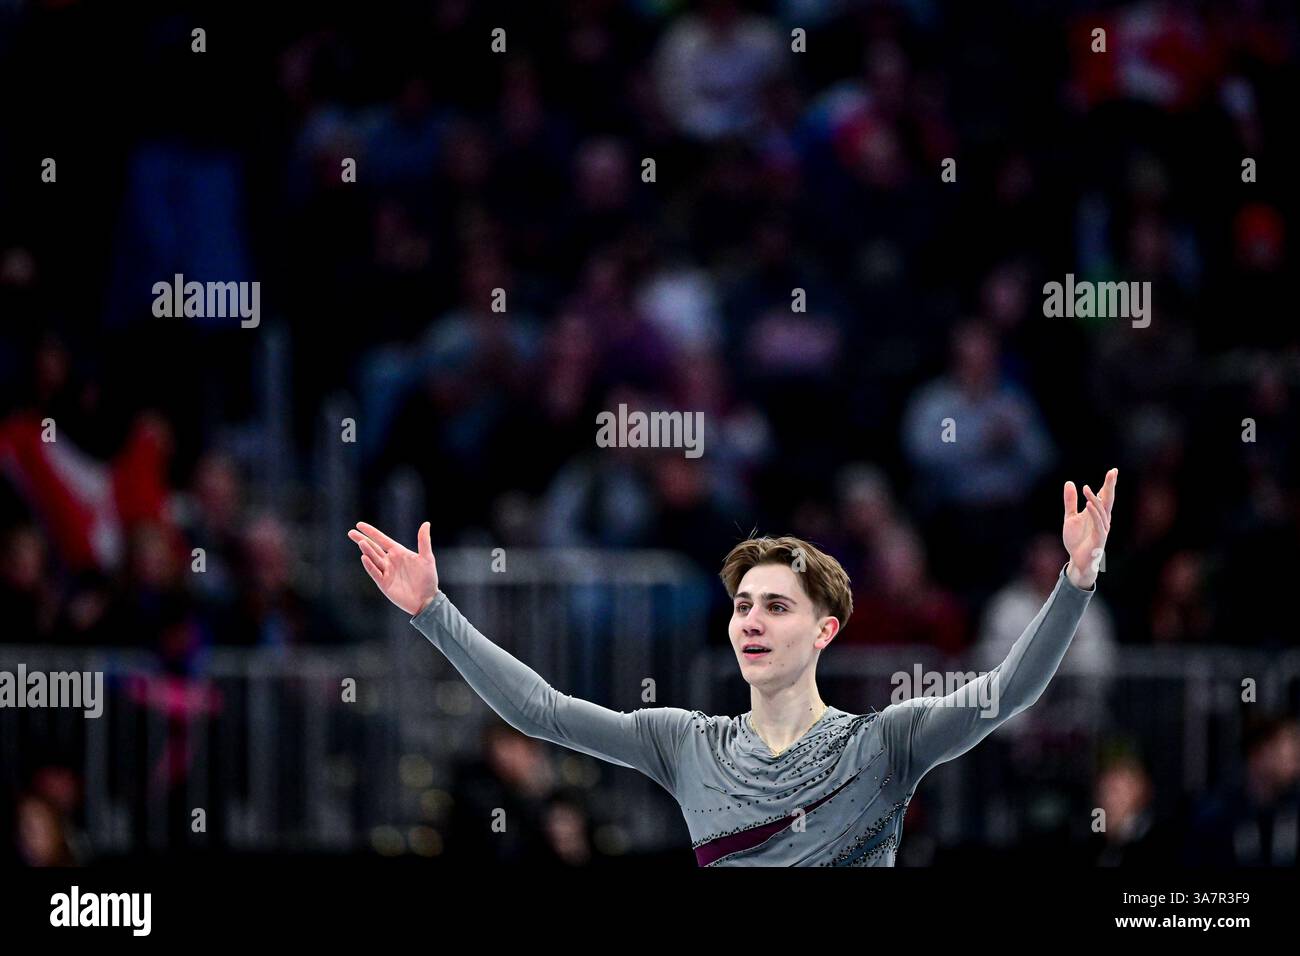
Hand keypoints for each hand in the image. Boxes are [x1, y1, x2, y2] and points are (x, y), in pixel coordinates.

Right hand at [348, 521, 439, 615]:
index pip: (382, 540)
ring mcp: (386, 572)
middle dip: (362, 540)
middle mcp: (390, 561)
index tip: (359, 524)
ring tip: (361, 542)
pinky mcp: (384, 583)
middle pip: (373, 548)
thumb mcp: (427, 558)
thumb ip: (424, 541)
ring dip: (367, 551)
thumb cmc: (428, 578)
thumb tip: (426, 523)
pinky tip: (364, 557)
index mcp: (399, 552)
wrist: (427, 599)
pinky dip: (369, 565)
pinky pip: (375, 573)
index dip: (371, 532)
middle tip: (350, 532)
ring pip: (374, 559)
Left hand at [1062, 468, 1116, 589]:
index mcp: (1097, 514)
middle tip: (1113, 472)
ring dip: (1095, 499)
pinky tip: (1089, 504)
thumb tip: (1069, 483)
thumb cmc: (1077, 540)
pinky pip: (1098, 524)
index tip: (1112, 471)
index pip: (1104, 496)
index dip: (1108, 484)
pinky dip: (1094, 514)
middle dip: (1110, 486)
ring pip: (1102, 511)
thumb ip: (1070, 501)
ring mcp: (1102, 529)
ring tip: (1087, 488)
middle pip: (1108, 500)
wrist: (1077, 561)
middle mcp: (1103, 520)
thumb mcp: (1070, 517)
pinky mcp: (1099, 538)